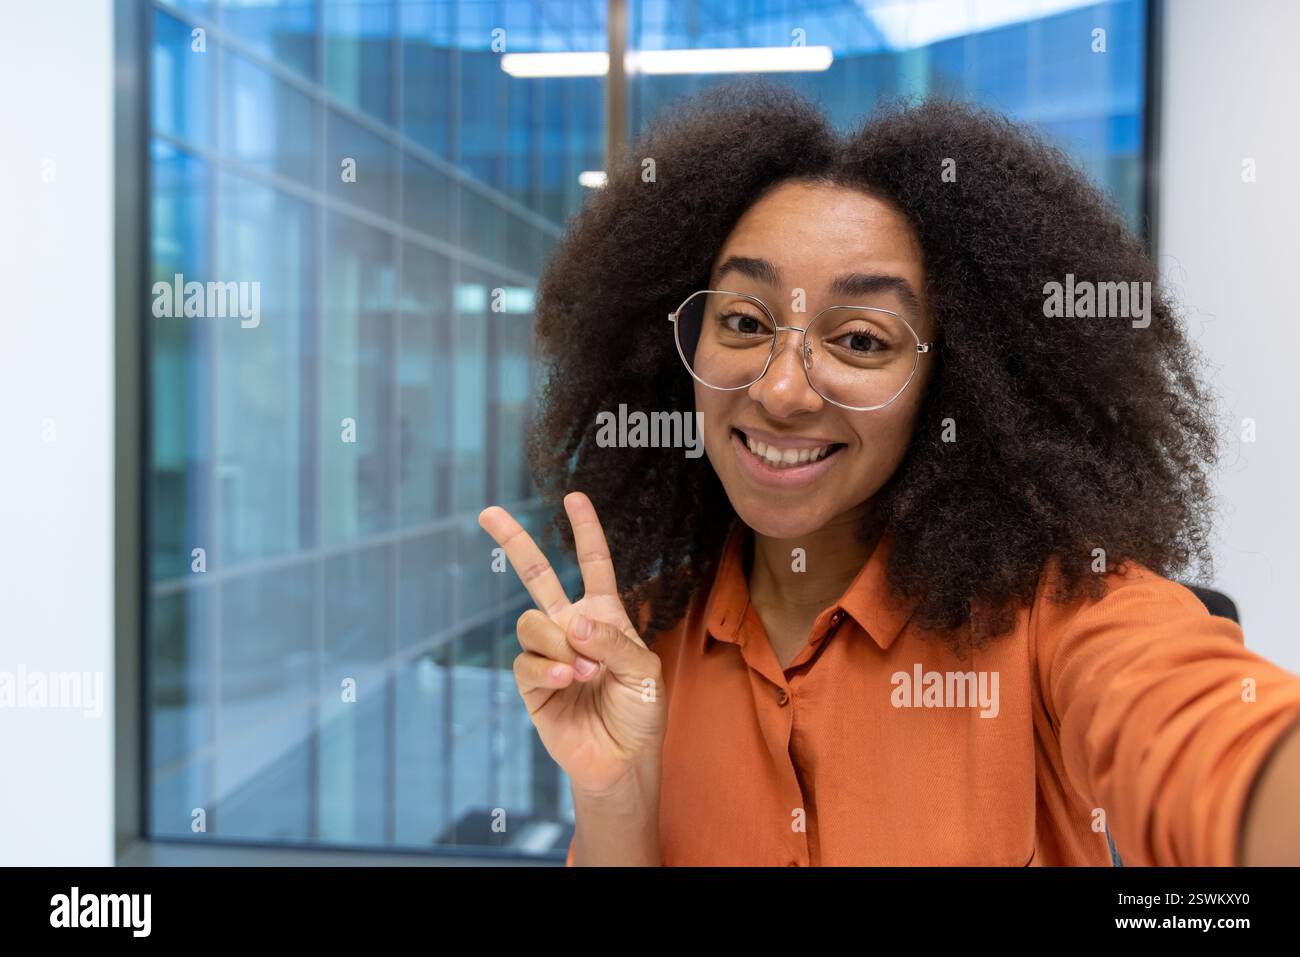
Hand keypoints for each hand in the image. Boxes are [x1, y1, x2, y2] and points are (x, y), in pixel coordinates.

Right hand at [478, 492, 665, 797]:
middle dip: (513, 541)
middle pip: (536, 575)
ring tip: (582, 672)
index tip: (574, 498)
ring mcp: (548, 653)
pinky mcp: (531, 683)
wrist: (620, 760)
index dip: (585, 531)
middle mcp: (571, 627)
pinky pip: (525, 661)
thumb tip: (572, 623)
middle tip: (487, 512)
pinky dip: (546, 668)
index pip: (594, 565)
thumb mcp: (643, 671)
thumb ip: (613, 641)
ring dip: (558, 644)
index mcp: (605, 616)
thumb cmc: (639, 712)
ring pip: (531, 622)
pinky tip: (565, 681)